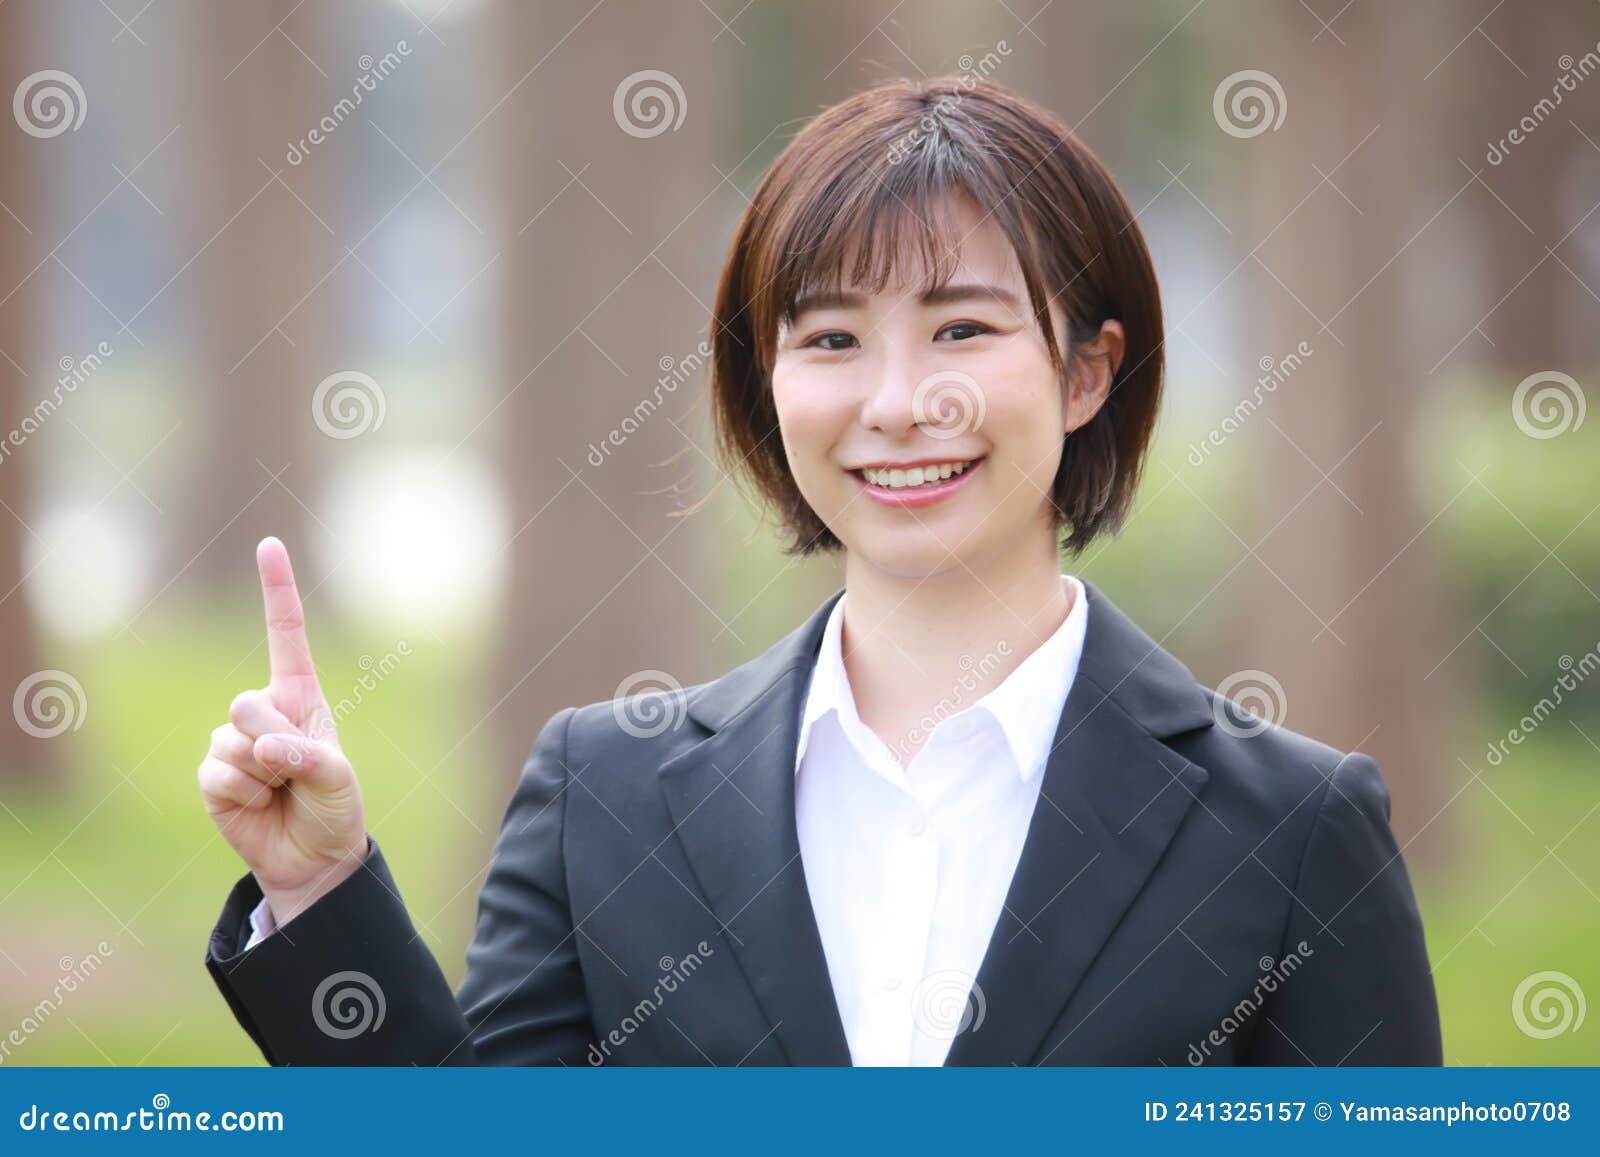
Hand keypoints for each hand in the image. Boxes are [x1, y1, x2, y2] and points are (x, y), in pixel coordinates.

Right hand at [198, 536, 367, 928]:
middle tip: (293, 772)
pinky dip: (243, 797)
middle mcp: (264, 711)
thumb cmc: (333, 806)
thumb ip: (306, 757)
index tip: (269, 544)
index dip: (277, 590)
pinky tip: (259, 806)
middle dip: (274, 742)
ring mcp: (232, 742)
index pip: (284, 634)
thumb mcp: (337, 778)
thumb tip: (262, 748)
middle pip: (246, 703)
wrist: (312, 856)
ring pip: (231, 743)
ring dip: (262, 776)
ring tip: (280, 792)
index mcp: (299, 696)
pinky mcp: (211, 776)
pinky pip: (217, 776)